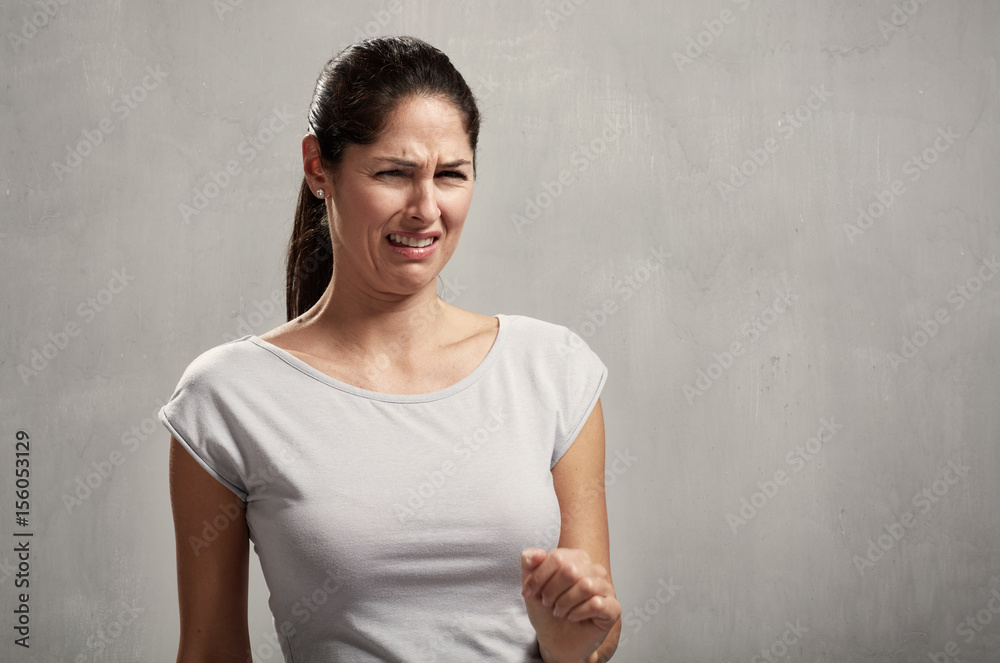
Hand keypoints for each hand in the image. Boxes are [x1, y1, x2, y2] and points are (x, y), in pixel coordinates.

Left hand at [520, 547, 620, 662]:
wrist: (556, 641)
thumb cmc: (547, 611)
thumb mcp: (532, 585)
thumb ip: (529, 562)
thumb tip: (537, 553)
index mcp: (578, 558)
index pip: (557, 557)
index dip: (538, 577)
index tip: (529, 592)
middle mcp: (595, 570)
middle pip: (570, 571)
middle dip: (551, 591)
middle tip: (547, 603)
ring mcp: (607, 589)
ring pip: (585, 586)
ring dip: (564, 603)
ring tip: (559, 611)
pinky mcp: (613, 608)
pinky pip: (597, 604)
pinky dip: (579, 613)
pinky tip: (573, 617)